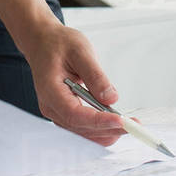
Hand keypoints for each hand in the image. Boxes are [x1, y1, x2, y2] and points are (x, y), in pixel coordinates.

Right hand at [25, 22, 125, 145]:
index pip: (75, 114)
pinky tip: (115, 121)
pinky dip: (101, 127)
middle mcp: (51, 107)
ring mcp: (57, 112)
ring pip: (84, 132)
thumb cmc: (56, 44)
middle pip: (81, 128)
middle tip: (133, 124)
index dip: (99, 121)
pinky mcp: (65, 113)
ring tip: (128, 123)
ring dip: (106, 131)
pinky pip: (83, 127)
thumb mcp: (80, 51)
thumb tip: (111, 98)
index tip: (121, 120)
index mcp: (50, 90)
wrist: (42, 42)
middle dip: (109, 129)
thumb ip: (95, 75)